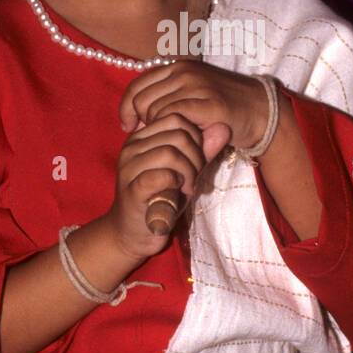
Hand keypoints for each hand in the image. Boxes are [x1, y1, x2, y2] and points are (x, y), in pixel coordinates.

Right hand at [105, 108, 218, 261]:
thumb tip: (224, 127)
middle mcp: (132, 147)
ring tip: (188, 187)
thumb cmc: (161, 199)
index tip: (198, 161)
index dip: (196, 138)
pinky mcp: (131, 190)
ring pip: (169, 152)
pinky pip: (160, 176)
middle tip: (195, 177)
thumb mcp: (187, 171)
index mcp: (143, 137)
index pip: (177, 119)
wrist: (135, 233)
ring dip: (188, 172)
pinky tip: (177, 193)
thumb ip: (204, 149)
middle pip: (177, 134)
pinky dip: (176, 183)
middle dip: (196, 156)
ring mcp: (129, 168)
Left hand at [118, 60, 270, 157]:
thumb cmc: (222, 107)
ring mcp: (198, 86)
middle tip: (150, 139)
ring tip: (170, 143)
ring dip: (160, 132)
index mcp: (177, 67)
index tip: (128, 126)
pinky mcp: (210, 104)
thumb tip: (134, 117)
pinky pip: (176, 118)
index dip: (126, 108)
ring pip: (157, 111)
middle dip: (141, 123)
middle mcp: (185, 72)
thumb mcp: (190, 95)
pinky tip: (181, 143)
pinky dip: (174, 134)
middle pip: (142, 101)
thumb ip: (164, 99)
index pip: (136, 86)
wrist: (260, 110)